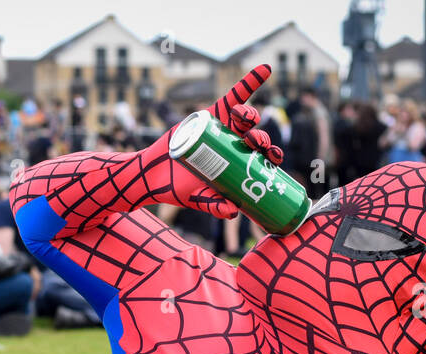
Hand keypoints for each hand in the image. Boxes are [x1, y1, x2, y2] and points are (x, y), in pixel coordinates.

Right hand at [146, 65, 284, 219]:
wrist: (152, 175)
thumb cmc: (179, 189)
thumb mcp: (199, 200)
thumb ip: (215, 206)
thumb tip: (233, 212)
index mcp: (237, 164)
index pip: (261, 158)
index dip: (272, 156)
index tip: (273, 159)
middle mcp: (234, 144)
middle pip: (256, 137)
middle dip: (260, 138)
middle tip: (254, 143)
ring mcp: (224, 127)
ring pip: (246, 117)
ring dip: (252, 115)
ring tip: (245, 119)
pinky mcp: (212, 113)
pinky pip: (234, 95)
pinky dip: (250, 82)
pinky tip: (266, 70)